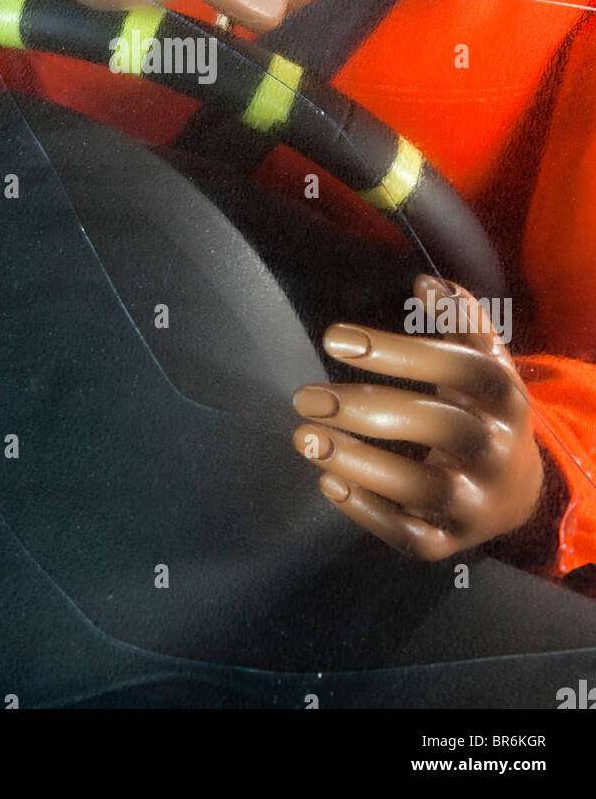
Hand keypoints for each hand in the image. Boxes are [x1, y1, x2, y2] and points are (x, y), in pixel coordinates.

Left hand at [292, 273, 543, 558]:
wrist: (517, 490)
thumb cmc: (482, 409)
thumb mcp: (484, 363)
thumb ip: (460, 319)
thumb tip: (426, 281)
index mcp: (504, 397)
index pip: (459, 367)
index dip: (399, 351)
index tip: (334, 338)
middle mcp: (496, 451)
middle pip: (438, 426)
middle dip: (365, 408)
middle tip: (304, 396)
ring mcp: (475, 501)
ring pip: (420, 488)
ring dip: (358, 463)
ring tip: (306, 438)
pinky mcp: (450, 541)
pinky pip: (410, 536)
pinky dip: (367, 512)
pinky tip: (327, 481)